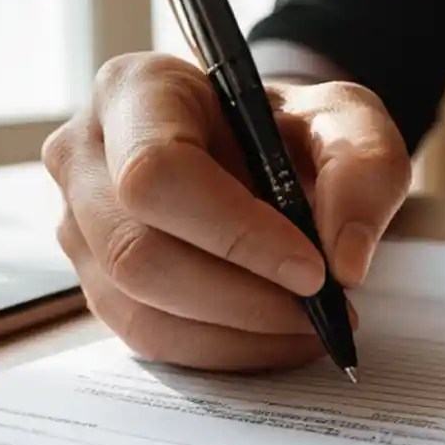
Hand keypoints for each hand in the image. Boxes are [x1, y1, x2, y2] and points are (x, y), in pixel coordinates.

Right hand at [42, 52, 409, 369]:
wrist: (268, 152)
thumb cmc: (295, 129)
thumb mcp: (350, 121)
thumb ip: (363, 170)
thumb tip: (344, 263)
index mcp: (134, 92)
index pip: (157, 172)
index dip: (234, 233)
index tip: (313, 270)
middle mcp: (86, 158)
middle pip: (137, 253)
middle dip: (243, 298)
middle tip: (323, 309)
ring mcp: (81, 228)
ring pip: (141, 311)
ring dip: (240, 335)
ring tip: (313, 327)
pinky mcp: (101, 286)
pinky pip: (153, 341)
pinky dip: (227, 352)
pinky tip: (280, 337)